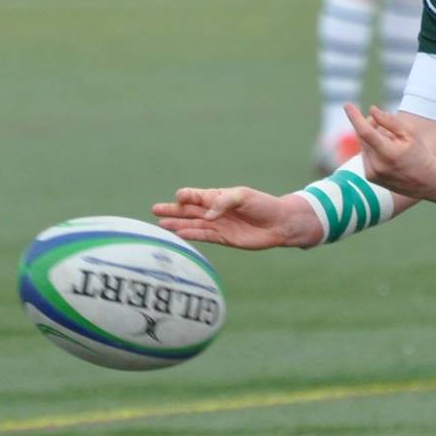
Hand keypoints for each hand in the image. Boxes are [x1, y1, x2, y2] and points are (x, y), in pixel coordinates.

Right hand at [154, 186, 321, 249]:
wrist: (280, 223)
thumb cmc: (263, 204)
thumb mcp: (243, 196)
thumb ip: (224, 203)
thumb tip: (207, 216)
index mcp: (218, 196)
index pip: (196, 195)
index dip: (186, 196)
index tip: (180, 197)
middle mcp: (215, 211)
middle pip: (189, 210)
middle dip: (172, 210)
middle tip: (154, 210)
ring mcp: (218, 225)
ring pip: (193, 224)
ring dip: (178, 224)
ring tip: (161, 225)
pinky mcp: (224, 239)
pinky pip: (205, 237)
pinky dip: (192, 236)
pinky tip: (179, 235)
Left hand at [344, 103, 435, 198]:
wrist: (426, 182)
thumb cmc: (420, 153)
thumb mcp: (410, 133)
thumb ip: (390, 121)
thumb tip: (371, 110)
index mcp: (389, 154)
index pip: (366, 132)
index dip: (355, 117)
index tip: (347, 105)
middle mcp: (377, 166)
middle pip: (363, 137)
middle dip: (369, 125)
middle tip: (380, 120)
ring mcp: (372, 174)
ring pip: (364, 146)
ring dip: (372, 138)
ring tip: (391, 141)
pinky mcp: (370, 177)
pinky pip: (365, 156)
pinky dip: (373, 149)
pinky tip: (387, 153)